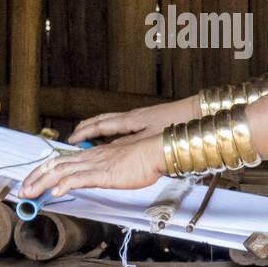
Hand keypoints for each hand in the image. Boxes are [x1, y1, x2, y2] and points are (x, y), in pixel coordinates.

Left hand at [17, 135, 167, 198]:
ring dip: (42, 183)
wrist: (156, 152)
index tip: (32, 181)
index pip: (59, 161)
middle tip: (22, 190)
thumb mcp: (116, 165)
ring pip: (61, 172)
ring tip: (29, 193)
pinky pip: (79, 179)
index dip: (42, 172)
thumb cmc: (141, 160)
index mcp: (91, 155)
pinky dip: (64, 184)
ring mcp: (94, 165)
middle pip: (54, 165)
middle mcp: (89, 158)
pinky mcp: (103, 174)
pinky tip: (55, 192)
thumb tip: (91, 177)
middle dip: (35, 178)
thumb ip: (101, 170)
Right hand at [67, 98, 196, 144]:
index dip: (84, 133)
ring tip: (87, 134)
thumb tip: (108, 151)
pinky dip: (111, 128)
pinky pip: (121, 123)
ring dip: (97, 127)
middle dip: (86, 128)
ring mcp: (139, 117)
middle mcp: (131, 116)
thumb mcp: (149, 139)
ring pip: (111, 120)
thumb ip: (128, 146)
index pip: (100, 125)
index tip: (72, 139)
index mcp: (130, 120)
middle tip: (74, 136)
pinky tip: (114, 135)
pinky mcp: (147, 120)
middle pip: (102, 120)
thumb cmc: (176, 125)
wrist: (195, 115)